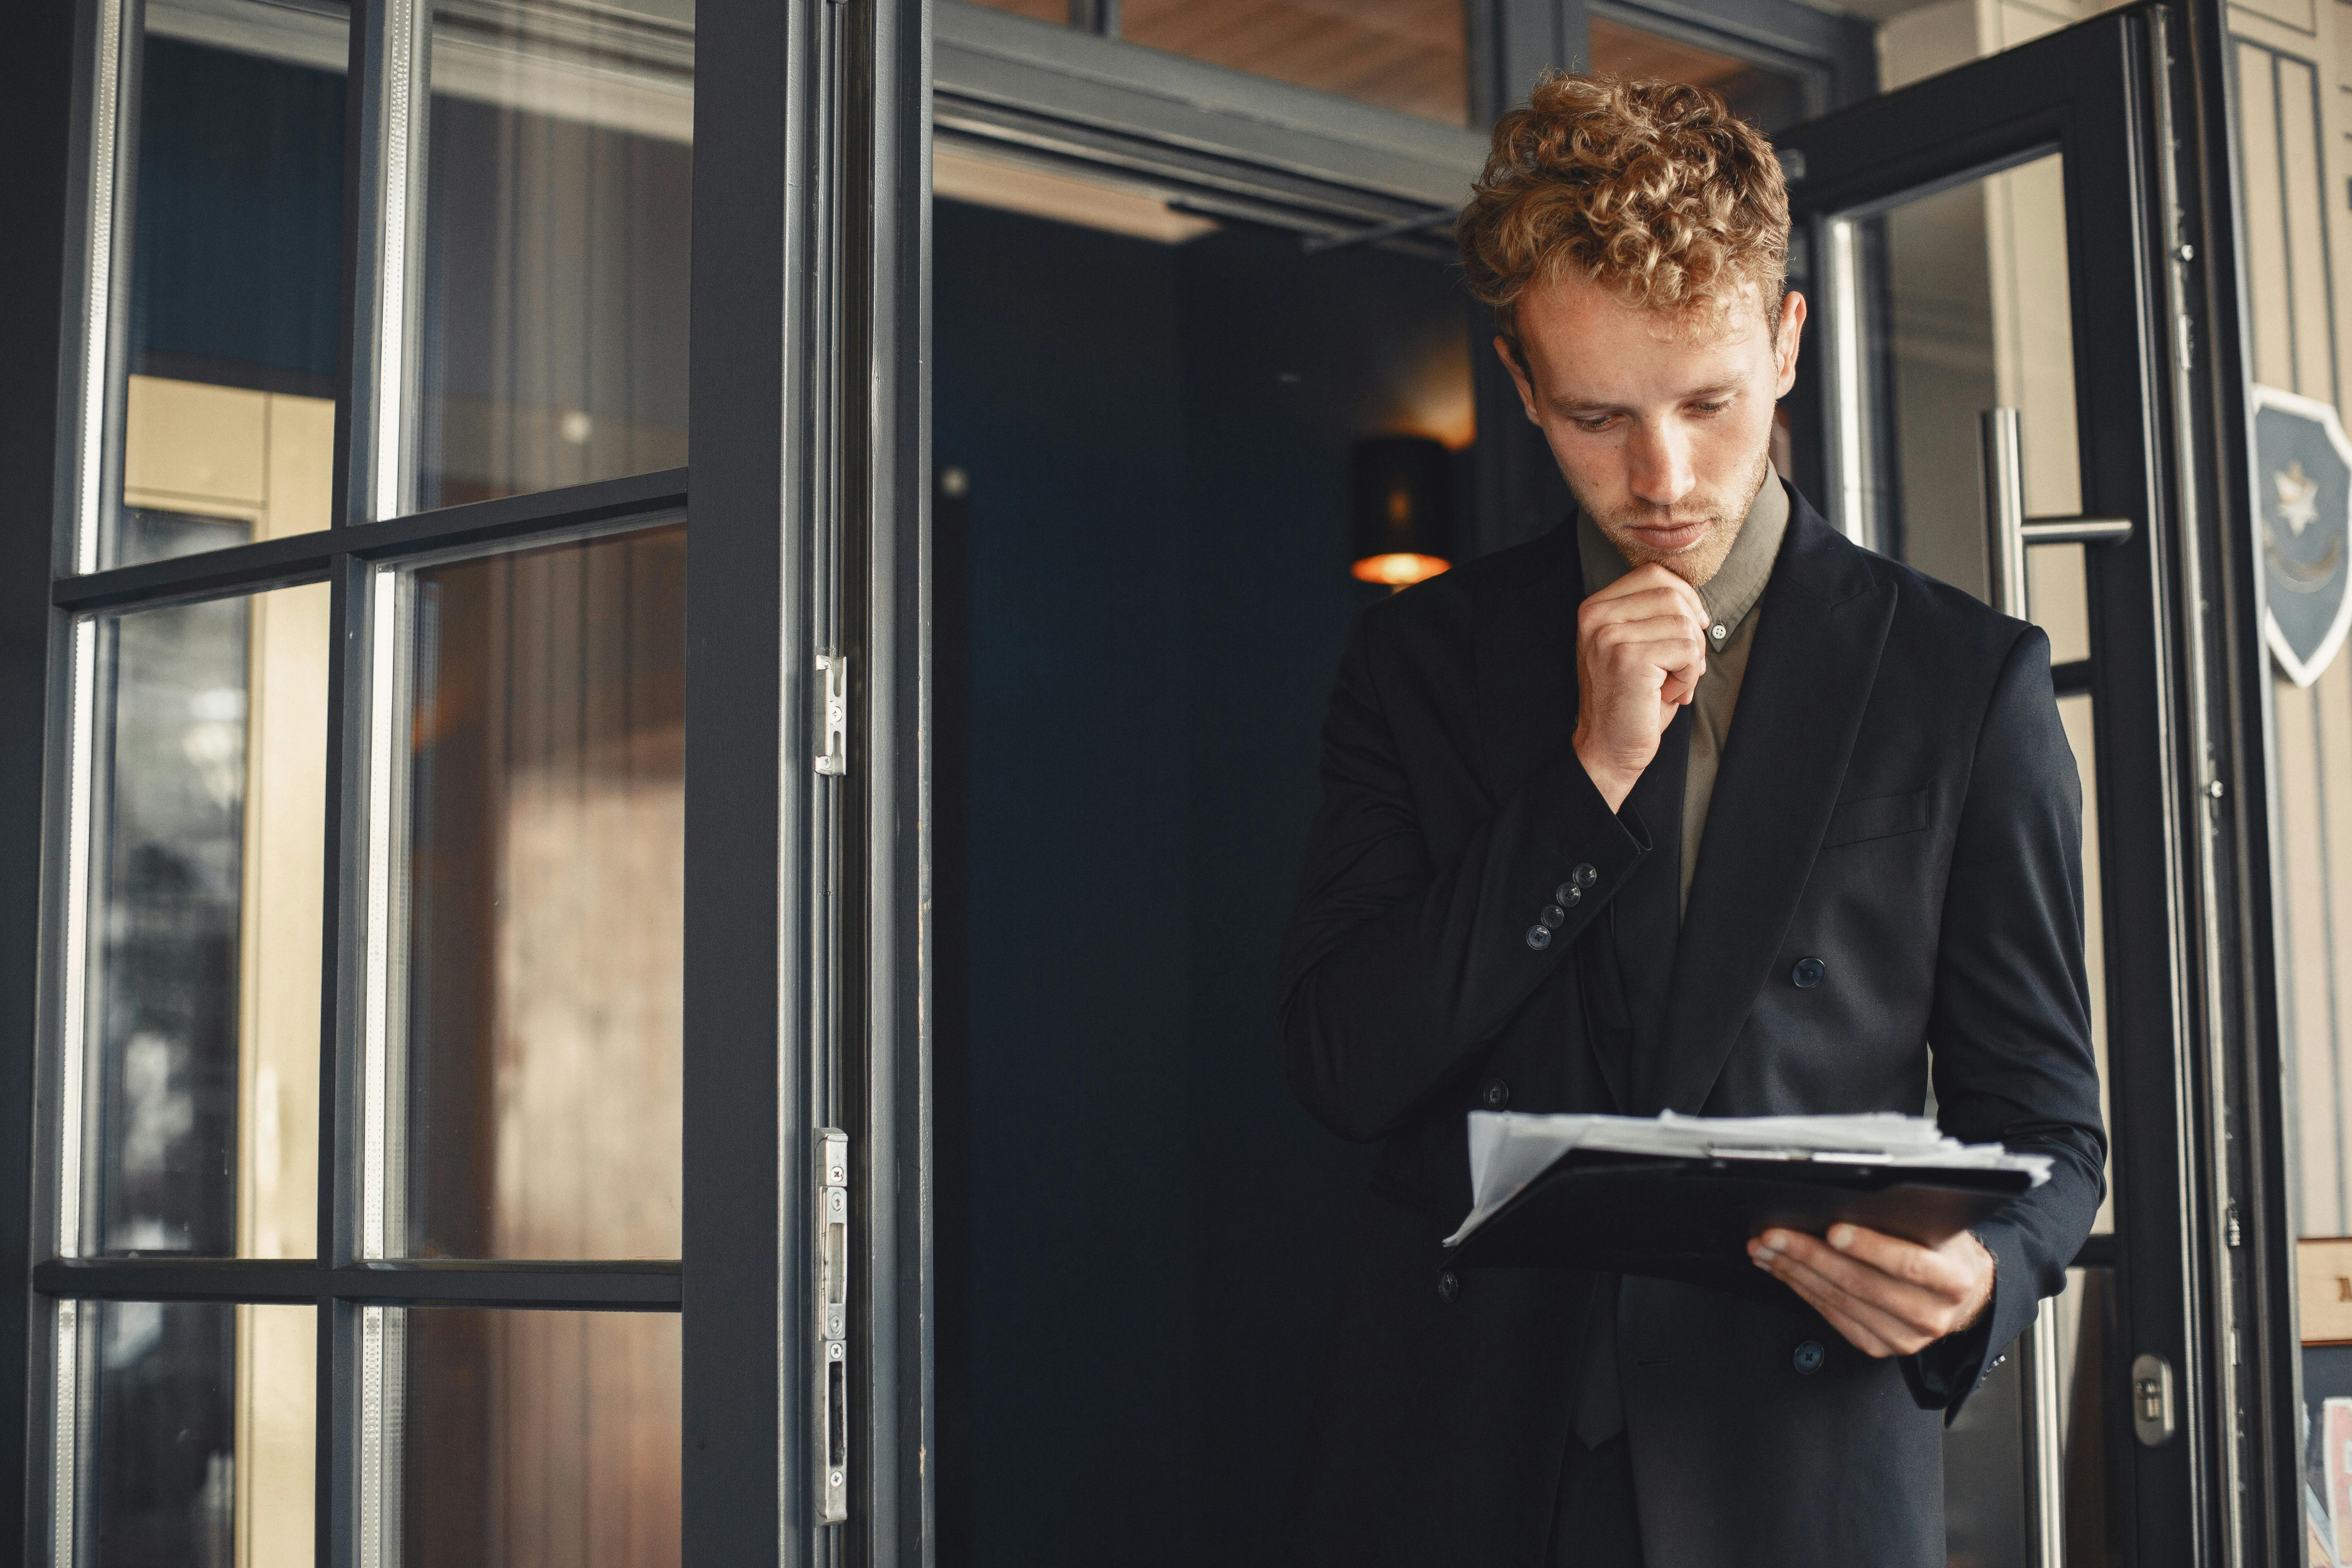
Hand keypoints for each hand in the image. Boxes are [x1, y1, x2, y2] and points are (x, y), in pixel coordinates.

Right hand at [1573, 564, 1709, 811]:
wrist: (1609, 748)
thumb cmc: (1632, 700)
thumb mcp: (1638, 646)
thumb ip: (1654, 616)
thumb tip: (1695, 603)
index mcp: (1596, 608)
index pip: (1654, 574)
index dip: (1685, 598)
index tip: (1690, 629)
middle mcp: (1596, 616)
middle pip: (1673, 595)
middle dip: (1692, 631)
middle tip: (1684, 665)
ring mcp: (1609, 635)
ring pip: (1684, 623)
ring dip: (1692, 657)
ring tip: (1672, 682)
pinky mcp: (1628, 658)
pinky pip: (1687, 649)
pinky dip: (1689, 675)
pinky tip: (1669, 693)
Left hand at [1747, 1224, 1994, 1358]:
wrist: (1960, 1295)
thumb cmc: (1942, 1252)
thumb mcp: (1940, 1230)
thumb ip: (1908, 1220)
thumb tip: (1853, 1198)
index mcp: (1952, 1280)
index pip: (1908, 1263)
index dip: (1869, 1247)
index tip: (1833, 1229)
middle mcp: (1931, 1315)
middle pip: (1861, 1284)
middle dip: (1810, 1256)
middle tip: (1774, 1235)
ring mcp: (1905, 1337)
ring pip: (1840, 1301)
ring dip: (1795, 1272)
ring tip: (1766, 1249)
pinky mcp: (1880, 1347)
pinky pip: (1833, 1317)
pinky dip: (1802, 1290)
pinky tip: (1782, 1270)